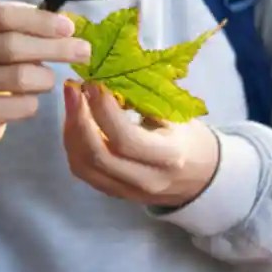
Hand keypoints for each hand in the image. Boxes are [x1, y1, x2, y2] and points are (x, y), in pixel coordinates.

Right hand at [0, 2, 91, 168]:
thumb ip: (24, 28)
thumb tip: (67, 27)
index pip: (3, 15)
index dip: (40, 20)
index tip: (69, 27)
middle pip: (12, 45)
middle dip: (54, 47)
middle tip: (83, 51)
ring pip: (19, 77)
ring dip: (45, 77)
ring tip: (49, 79)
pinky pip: (20, 106)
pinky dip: (34, 102)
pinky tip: (31, 100)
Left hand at [62, 82, 219, 207]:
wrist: (201, 178)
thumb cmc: (188, 139)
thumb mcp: (176, 116)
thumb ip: (143, 102)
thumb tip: (107, 79)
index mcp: (168, 157)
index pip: (125, 138)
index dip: (103, 110)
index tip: (93, 83)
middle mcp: (146, 179)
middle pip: (98, 155)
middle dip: (78, 119)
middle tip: (71, 88)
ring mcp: (128, 191)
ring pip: (83, 166)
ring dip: (71, 130)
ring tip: (71, 101)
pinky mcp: (113, 192)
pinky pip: (83, 171)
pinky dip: (73, 144)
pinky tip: (75, 121)